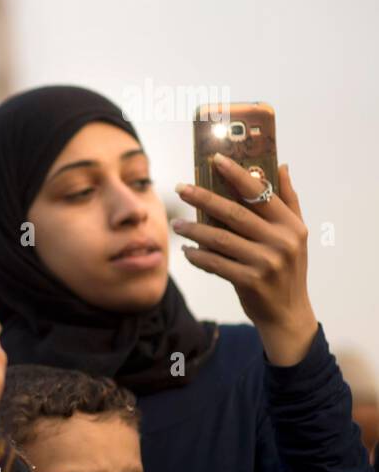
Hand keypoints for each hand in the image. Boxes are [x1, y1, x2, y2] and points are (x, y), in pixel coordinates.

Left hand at [174, 157, 316, 365]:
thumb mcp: (295, 235)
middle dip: (203, 198)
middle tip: (181, 187)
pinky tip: (187, 250)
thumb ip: (288, 200)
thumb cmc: (287, 268)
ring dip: (193, 229)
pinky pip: (215, 263)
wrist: (288, 313)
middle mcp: (282, 241)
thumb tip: (281, 166)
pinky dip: (198, 256)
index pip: (260, 192)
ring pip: (219, 238)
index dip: (236, 174)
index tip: (214, 159)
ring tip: (176, 224)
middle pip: (233, 212)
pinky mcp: (250, 281)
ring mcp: (266, 262)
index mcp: (291, 225)